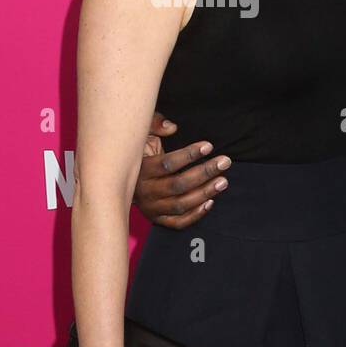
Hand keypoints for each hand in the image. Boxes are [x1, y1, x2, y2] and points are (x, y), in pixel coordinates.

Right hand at [133, 113, 229, 227]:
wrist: (120, 181)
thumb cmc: (140, 153)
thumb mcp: (143, 134)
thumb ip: (154, 124)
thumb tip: (172, 127)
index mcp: (140, 170)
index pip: (167, 164)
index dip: (189, 155)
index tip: (209, 145)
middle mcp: (144, 191)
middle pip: (178, 184)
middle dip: (204, 172)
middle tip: (225, 161)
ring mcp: (151, 208)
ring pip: (181, 204)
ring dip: (205, 192)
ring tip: (223, 181)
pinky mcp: (158, 219)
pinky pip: (178, 222)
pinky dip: (196, 214)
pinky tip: (211, 201)